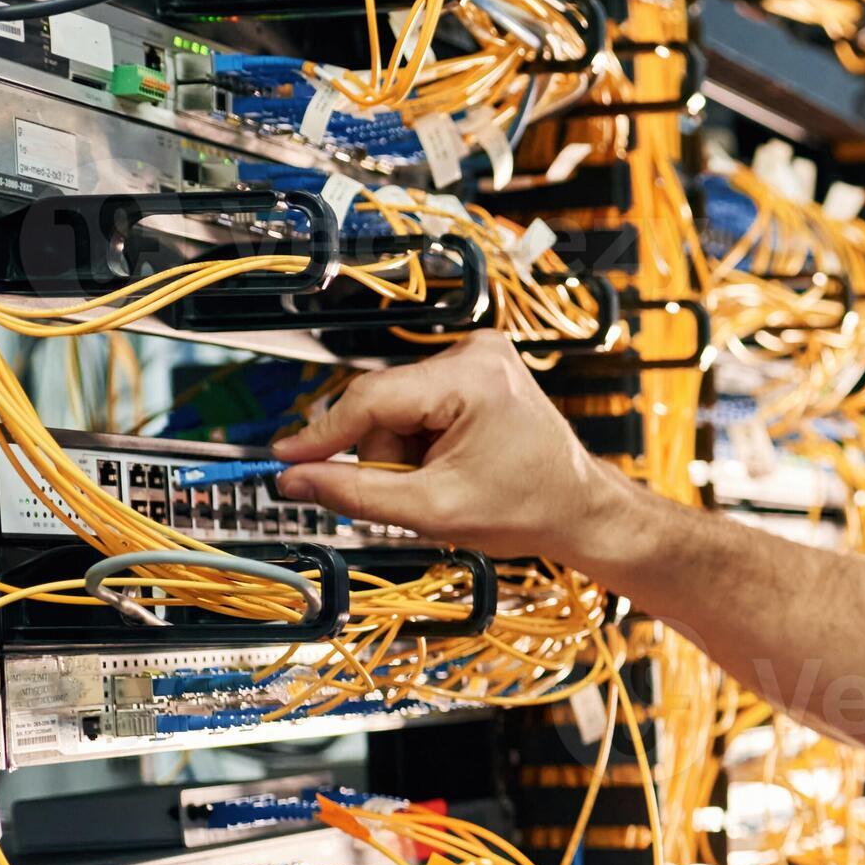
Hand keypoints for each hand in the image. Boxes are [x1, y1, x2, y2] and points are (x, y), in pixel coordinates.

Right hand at [271, 334, 629, 560]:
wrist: (580, 509)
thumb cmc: (526, 509)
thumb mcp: (434, 511)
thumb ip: (357, 494)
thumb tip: (294, 480)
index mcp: (471, 378)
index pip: (370, 399)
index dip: (323, 434)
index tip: (285, 458)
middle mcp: (475, 353)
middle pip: (382, 405)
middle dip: (388, 455)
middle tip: (421, 492)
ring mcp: (479, 356)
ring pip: (396, 408)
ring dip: (406, 452)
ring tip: (447, 480)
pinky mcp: (477, 369)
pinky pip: (418, 404)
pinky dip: (422, 440)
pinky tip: (454, 462)